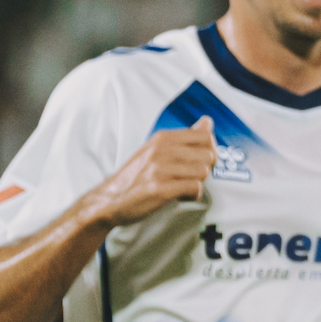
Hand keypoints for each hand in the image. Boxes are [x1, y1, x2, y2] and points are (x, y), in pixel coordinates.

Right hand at [88, 118, 215, 226]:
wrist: (111, 200)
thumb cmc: (138, 176)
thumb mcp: (158, 149)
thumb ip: (185, 137)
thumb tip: (207, 121)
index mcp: (163, 138)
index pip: (206, 137)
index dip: (209, 152)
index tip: (198, 162)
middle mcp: (161, 149)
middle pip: (209, 156)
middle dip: (204, 170)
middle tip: (187, 178)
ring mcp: (159, 168)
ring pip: (203, 172)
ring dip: (196, 184)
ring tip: (179, 187)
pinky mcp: (158, 187)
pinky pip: (194, 188)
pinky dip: (191, 196)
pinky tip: (177, 196)